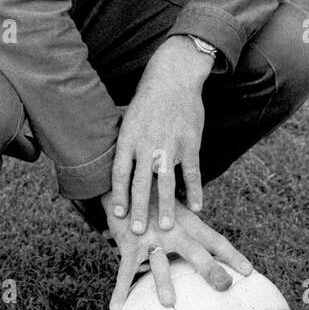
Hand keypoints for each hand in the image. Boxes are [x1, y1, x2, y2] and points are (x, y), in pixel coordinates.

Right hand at [101, 190, 251, 309]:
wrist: (127, 184)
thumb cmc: (158, 203)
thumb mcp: (180, 212)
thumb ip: (194, 232)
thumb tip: (214, 255)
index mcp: (189, 223)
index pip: (216, 240)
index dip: (232, 255)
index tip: (249, 271)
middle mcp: (173, 230)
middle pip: (195, 250)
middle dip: (209, 267)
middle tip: (224, 285)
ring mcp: (150, 238)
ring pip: (159, 263)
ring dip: (163, 282)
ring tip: (169, 303)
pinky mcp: (129, 244)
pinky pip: (124, 270)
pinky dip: (120, 290)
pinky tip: (117, 308)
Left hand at [110, 37, 211, 235]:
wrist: (173, 78)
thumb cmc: (147, 100)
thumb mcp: (128, 119)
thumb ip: (125, 145)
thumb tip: (112, 167)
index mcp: (128, 138)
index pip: (120, 173)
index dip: (117, 195)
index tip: (116, 214)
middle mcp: (147, 144)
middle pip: (140, 184)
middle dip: (138, 210)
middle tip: (137, 231)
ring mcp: (170, 145)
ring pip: (166, 183)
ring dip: (165, 207)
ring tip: (165, 227)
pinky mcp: (190, 143)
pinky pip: (192, 172)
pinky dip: (194, 191)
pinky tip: (196, 207)